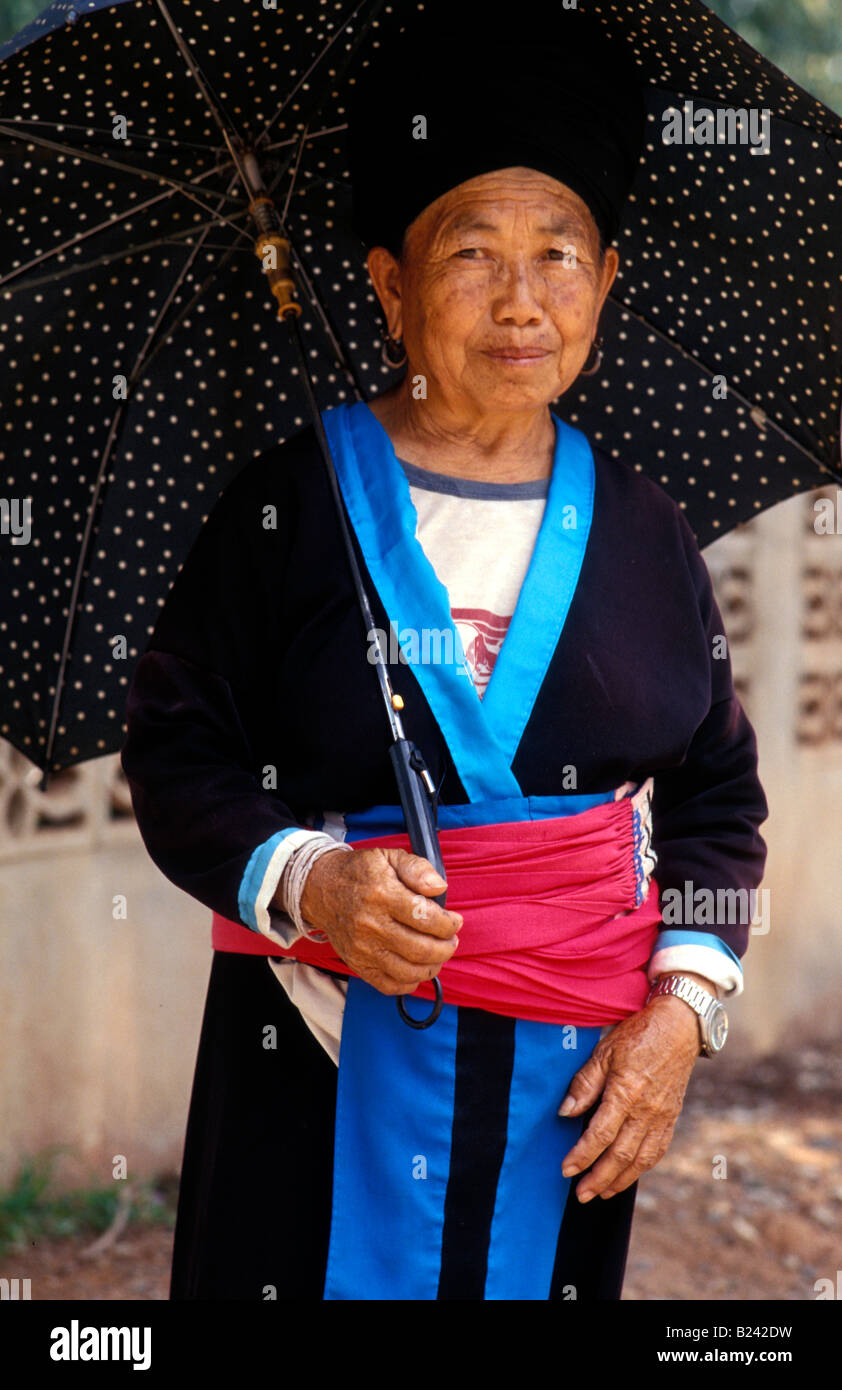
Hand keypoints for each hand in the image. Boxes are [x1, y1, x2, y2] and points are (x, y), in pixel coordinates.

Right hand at [297, 846, 462, 995]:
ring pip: (408, 971)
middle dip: (446, 948)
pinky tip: (417, 969)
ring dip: (432, 966)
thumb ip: (417, 868)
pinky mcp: (357, 963)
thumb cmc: (359, 872)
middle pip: (421, 949)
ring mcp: (363, 948)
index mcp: (383, 895)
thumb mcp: (389, 856)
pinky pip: (388, 984)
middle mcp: (371, 924)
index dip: (449, 923)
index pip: (426, 918)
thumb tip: (439, 888)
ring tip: (438, 955)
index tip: (455, 921)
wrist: (321, 888)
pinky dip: (409, 983)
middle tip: (451, 940)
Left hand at [558, 979, 711, 1201]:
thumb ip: (584, 1083)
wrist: (679, 1027)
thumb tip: (565, 1112)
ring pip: (641, 1159)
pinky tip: (628, 1174)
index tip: (566, 1169)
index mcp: (626, 1092)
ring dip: (620, 1180)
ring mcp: (662, 1117)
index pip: (600, 1134)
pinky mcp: (672, 1117)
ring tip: (602, 1193)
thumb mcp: (604, 1051)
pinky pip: (657, 1150)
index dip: (582, 1156)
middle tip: (581, 1195)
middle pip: (621, 1155)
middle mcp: (646, 1110)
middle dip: (599, 1178)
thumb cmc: (638, 1035)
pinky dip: (642, 1167)